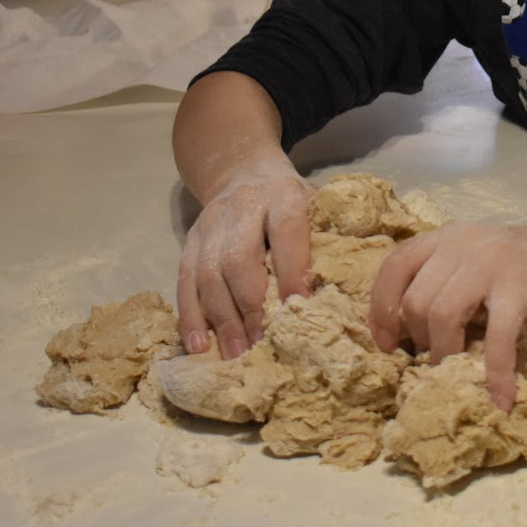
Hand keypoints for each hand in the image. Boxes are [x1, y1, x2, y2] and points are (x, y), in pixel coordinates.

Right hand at [176, 161, 315, 358]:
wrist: (243, 172)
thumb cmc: (292, 201)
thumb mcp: (316, 206)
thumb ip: (325, 240)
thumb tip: (343, 294)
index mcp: (283, 197)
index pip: (286, 232)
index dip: (292, 270)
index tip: (299, 307)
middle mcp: (242, 208)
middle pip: (238, 259)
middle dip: (249, 306)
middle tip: (260, 345)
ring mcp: (210, 225)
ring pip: (208, 274)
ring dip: (222, 319)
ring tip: (235, 354)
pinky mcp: (189, 242)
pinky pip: (184, 281)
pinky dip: (191, 316)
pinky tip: (199, 345)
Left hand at [368, 221, 526, 409]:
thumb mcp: (486, 267)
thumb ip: (454, 287)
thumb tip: (417, 337)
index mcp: (450, 236)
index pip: (395, 265)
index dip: (381, 308)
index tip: (386, 345)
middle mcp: (464, 242)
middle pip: (416, 300)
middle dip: (420, 340)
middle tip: (439, 361)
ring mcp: (492, 260)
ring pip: (442, 315)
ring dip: (447, 355)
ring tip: (461, 374)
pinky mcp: (521, 284)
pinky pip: (496, 337)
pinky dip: (496, 374)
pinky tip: (503, 398)